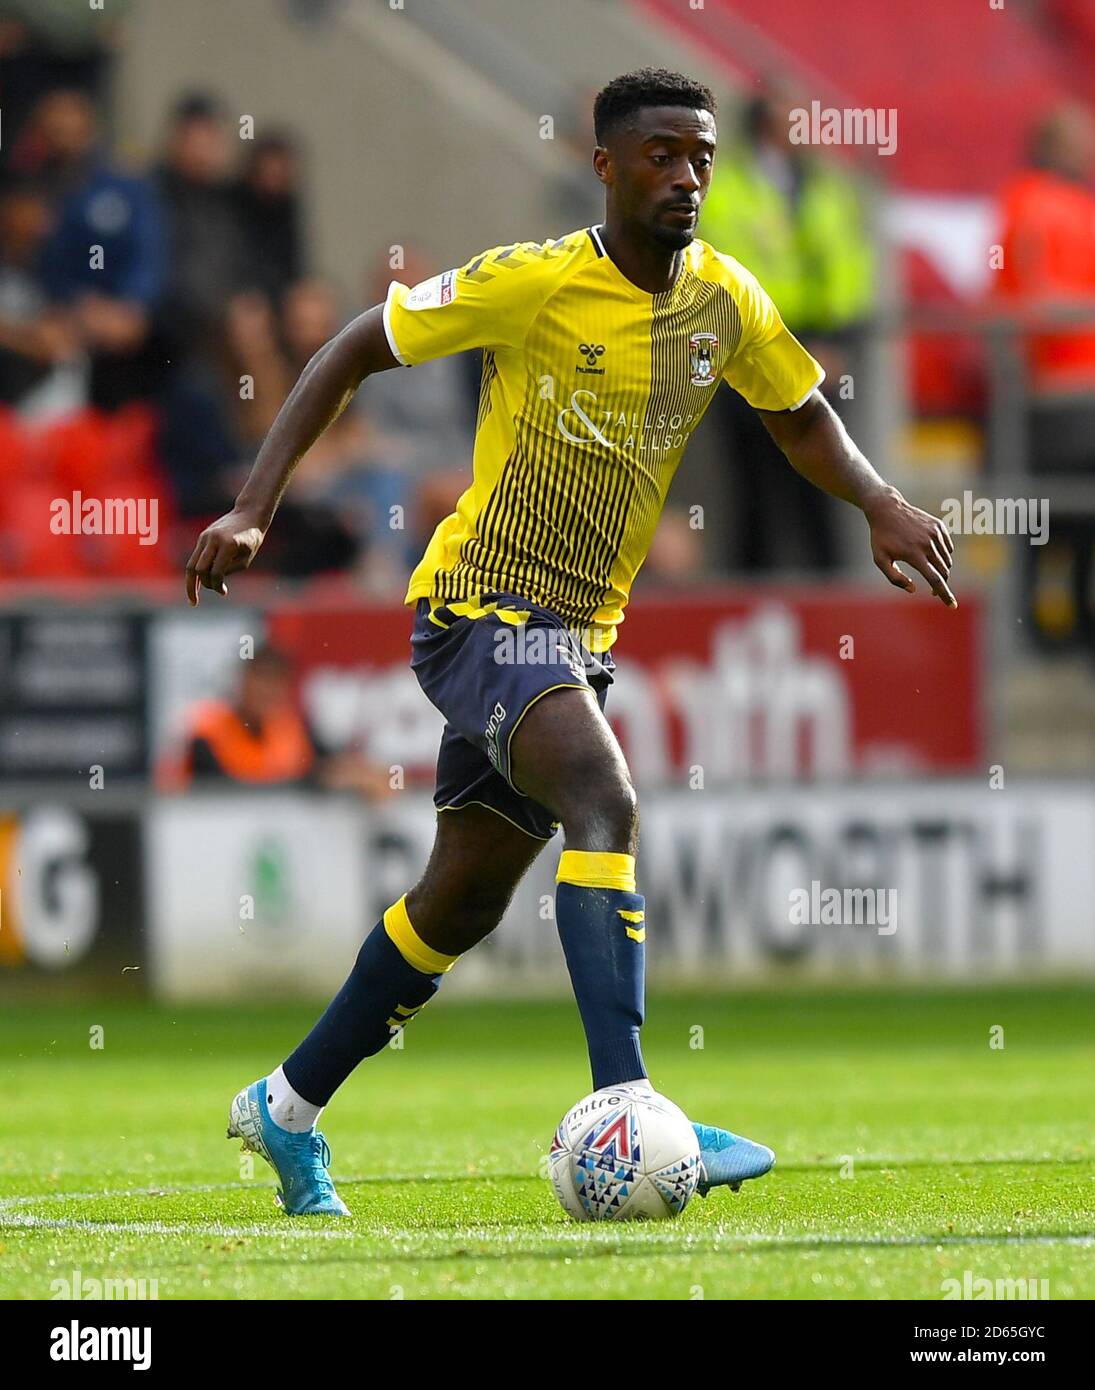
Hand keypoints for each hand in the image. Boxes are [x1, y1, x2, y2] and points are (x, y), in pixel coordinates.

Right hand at [185, 508, 266, 605]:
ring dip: (190, 583)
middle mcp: (213, 540)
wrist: (248, 515)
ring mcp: (205, 537)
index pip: (216, 572)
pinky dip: (195, 572)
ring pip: (191, 564)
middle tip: (202, 598)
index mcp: (228, 545)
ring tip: (192, 599)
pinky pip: (195, 558)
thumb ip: (229, 570)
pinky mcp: (202, 537)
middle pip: (198, 569)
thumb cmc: (252, 539)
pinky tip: (196, 584)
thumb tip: (213, 582)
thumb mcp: (245, 559)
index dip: (217, 586)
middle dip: (201, 586)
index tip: (223, 592)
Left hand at [865, 487, 956, 607]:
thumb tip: (913, 589)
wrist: (887, 509)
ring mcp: (935, 534)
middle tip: (932, 591)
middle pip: (944, 572)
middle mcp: (928, 544)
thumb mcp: (880, 560)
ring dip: (940, 569)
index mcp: (914, 555)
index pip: (935, 580)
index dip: (944, 594)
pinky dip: (943, 555)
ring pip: (947, 560)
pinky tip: (930, 553)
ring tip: (925, 567)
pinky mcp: (939, 526)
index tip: (952, 606)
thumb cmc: (881, 537)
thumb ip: (895, 578)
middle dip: (940, 584)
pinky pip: (948, 547)